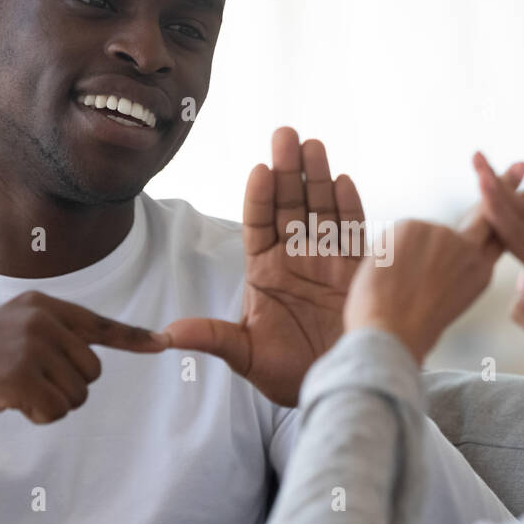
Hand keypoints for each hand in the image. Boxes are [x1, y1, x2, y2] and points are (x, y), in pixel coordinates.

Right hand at [0, 291, 168, 437]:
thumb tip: (93, 358)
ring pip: (76, 396)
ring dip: (49, 405)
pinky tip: (5, 404)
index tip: (163, 344)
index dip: (134, 338)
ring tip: (8, 391)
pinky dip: (36, 417)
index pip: (99, 324)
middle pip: (92, 372)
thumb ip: (51, 337)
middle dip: (65, 389)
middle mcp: (40, 319)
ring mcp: (29, 346)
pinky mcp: (18, 378)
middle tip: (22, 384)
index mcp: (40, 305)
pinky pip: (55, 412)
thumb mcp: (8, 332)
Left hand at [160, 127, 365, 406]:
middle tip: (285, 135)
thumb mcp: (245, 356)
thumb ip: (213, 338)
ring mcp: (327, 261)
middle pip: (291, 205)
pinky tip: (343, 181)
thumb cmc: (286, 373)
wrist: (337, 388)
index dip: (259, 196)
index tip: (259, 170)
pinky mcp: (357, 272)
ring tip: (313, 146)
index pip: (258, 223)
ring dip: (318, 178)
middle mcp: (296, 258)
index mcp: (264, 270)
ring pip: (322, 210)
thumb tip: (166, 336)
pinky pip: (353, 232)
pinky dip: (350, 207)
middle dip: (288, 170)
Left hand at [343, 168, 523, 363]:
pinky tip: (385, 276)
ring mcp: (443, 235)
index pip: (500, 235)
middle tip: (520, 165)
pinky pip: (396, 236)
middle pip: (487, 213)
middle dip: (505, 186)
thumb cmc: (407, 333)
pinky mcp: (414, 226)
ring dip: (404, 255)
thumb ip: (449, 272)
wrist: (390, 337)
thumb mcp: (443, 303)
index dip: (513, 212)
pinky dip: (386, 253)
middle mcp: (469, 251)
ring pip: (420, 235)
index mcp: (479, 274)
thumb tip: (439, 248)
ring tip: (394, 286)